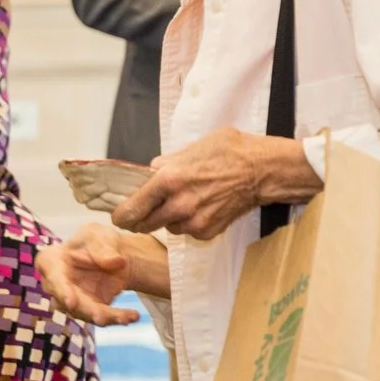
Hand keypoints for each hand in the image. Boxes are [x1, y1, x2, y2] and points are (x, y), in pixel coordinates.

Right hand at [36, 222, 140, 326]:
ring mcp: (73, 301)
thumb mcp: (97, 235)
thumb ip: (103, 247)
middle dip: (86, 310)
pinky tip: (132, 316)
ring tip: (125, 318)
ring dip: (106, 317)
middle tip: (101, 317)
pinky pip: (102, 317)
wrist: (114, 255)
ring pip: (86, 313)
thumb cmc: (96, 241)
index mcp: (52, 262)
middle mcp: (58, 286)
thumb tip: (114, 261)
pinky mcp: (90, 310)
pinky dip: (118, 317)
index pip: (53, 276)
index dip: (61, 290)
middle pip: (69, 302)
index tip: (71, 302)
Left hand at [112, 127, 312, 240]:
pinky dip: (188, 223)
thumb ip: (166, 163)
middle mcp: (177, 205)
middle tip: (145, 211)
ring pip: (167, 227)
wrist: (261, 170)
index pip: (131, 209)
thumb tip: (150, 172)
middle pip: (144, 224)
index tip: (118, 216)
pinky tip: (201, 207)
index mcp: (168, 180)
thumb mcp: (190, 148)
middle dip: (141, 219)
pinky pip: (187, 232)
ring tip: (184, 201)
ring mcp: (193, 221)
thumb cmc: (228, 152)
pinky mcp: (207, 232)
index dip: (120, 215)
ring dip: (168, 219)